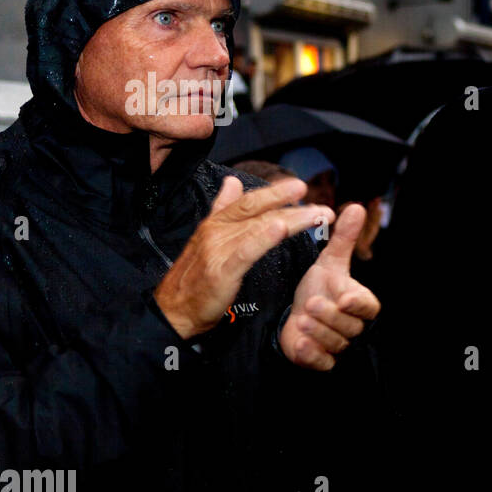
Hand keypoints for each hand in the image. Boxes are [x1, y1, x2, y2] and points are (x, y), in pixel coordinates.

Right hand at [155, 176, 333, 338]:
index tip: (300, 187)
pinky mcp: (221, 271)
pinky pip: (246, 251)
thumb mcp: (208, 237)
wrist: (174, 311)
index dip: (275, 193)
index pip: (249, 201)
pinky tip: (281, 230)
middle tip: (318, 200)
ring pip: (259, 228)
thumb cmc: (195, 277)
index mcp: (216, 223)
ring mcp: (218, 250)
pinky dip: (263, 239)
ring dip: (291, 220)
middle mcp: (217, 231)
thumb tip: (232, 181)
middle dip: (288, 201)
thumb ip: (222, 208)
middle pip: (257, 210)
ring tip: (315, 215)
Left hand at [281, 203, 381, 370]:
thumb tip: (354, 206)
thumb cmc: (317, 286)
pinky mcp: (321, 360)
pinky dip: (312, 354)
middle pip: (349, 325)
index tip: (344, 297)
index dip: (358, 304)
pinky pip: (323, 362)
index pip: (368, 307)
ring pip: (335, 342)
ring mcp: (337, 344)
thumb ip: (343, 239)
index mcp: (358, 301)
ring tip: (302, 320)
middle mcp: (351, 324)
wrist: (295, 312)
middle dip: (329, 315)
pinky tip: (300, 343)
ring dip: (318, 332)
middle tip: (311, 304)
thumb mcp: (328, 262)